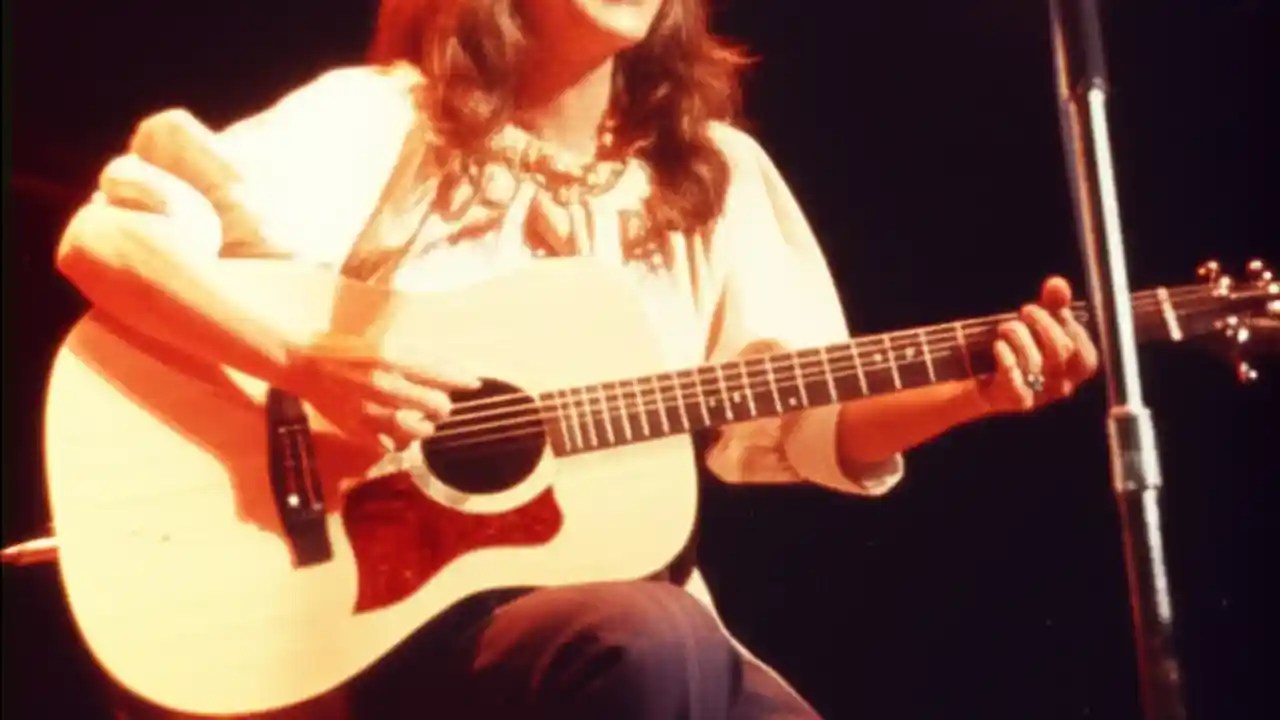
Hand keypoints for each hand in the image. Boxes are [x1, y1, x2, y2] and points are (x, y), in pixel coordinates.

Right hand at [284, 334, 480, 451]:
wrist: (302, 365)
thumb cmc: (343, 349)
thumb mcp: (380, 344)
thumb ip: (410, 359)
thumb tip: (442, 371)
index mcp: (390, 359)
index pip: (437, 373)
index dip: (460, 380)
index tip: (473, 384)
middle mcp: (384, 386)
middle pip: (435, 406)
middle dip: (442, 406)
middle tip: (440, 406)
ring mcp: (370, 411)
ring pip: (417, 430)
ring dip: (424, 427)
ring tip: (422, 422)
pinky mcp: (357, 429)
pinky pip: (390, 446)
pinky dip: (399, 442)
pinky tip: (398, 435)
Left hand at [978, 276, 1099, 413]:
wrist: (987, 385)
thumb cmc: (1022, 352)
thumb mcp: (1041, 326)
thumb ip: (1054, 304)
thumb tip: (1057, 283)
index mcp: (1074, 372)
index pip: (1086, 355)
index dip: (1073, 329)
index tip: (1058, 312)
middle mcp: (1061, 387)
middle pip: (1061, 349)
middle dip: (1042, 321)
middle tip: (1025, 310)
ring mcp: (1038, 395)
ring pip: (1034, 359)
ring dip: (1017, 333)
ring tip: (1006, 327)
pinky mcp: (1014, 398)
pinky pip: (1012, 372)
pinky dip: (1004, 352)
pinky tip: (998, 344)